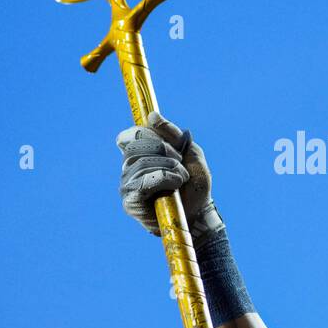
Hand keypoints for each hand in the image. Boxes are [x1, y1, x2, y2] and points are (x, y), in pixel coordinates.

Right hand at [115, 111, 224, 243]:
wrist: (200, 211)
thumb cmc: (194, 184)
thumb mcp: (189, 152)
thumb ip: (172, 133)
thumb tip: (152, 116)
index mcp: (140, 155)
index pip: (129, 136)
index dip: (147, 134)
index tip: (170, 144)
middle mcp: (129, 169)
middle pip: (136, 145)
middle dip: (164, 150)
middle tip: (180, 162)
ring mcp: (127, 185)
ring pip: (142, 162)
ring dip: (169, 166)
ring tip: (182, 178)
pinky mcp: (130, 202)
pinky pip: (143, 181)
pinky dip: (164, 178)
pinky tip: (175, 185)